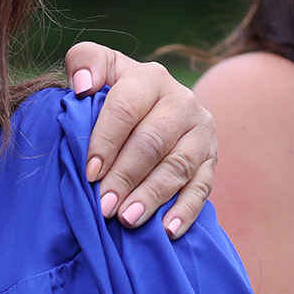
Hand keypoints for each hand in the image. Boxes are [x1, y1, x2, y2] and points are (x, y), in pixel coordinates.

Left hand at [66, 42, 217, 237]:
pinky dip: (185, 211)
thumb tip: (83, 86)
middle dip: (126, 176)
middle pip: (152, 142)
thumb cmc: (115, 95)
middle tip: (104, 206)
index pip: (126, 108)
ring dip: (152, 196)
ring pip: (177, 167)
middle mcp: (181, 101)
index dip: (106, 141)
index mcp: (150, 78)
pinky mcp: (211, 159)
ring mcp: (200, 132)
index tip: (89, 172)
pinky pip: (202, 188)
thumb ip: (85, 62)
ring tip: (128, 220)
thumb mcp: (101, 70)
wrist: (156, 109)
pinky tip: (167, 231)